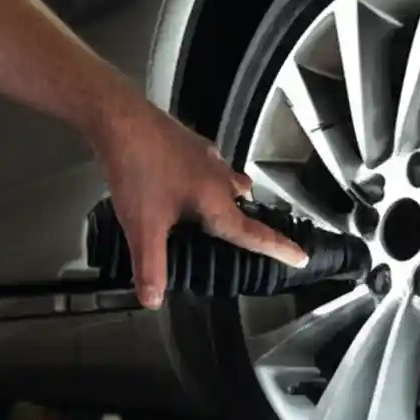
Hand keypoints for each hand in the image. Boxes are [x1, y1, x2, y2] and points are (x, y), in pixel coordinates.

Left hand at [95, 103, 309, 308]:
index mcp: (215, 200)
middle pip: (243, 202)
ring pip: (228, 181)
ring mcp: (204, 156)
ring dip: (225, 197)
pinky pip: (207, 166)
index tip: (300, 256)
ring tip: (204, 215)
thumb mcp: (142, 226)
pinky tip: (178, 186)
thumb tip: (153, 300)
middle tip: (238, 237)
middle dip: (246, 220)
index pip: (254, 233)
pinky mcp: (187, 143)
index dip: (278, 248)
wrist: (119, 119)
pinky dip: (202, 180)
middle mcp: (218, 176)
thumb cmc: (136, 170)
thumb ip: (150, 266)